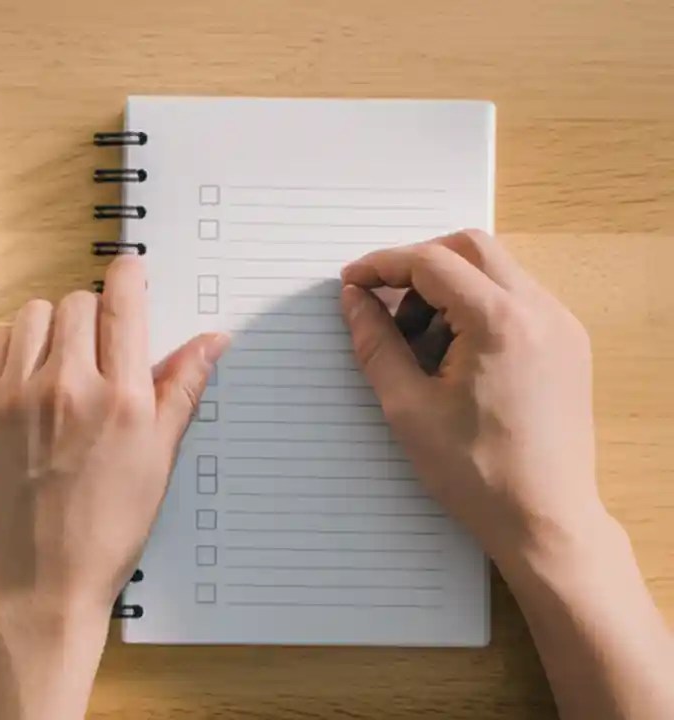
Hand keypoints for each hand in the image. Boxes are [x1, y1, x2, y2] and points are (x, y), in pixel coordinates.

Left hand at [0, 256, 229, 611]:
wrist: (43, 577)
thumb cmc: (108, 527)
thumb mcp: (159, 458)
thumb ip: (183, 388)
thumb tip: (212, 340)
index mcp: (122, 400)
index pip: (124, 305)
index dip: (129, 276)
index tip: (131, 270)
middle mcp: (69, 388)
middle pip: (79, 302)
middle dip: (95, 314)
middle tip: (100, 349)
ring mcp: (18, 395)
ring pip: (34, 313)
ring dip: (53, 325)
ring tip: (63, 361)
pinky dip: (15, 344)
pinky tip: (30, 374)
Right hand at [339, 229, 603, 567]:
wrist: (545, 518)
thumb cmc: (476, 473)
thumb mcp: (407, 407)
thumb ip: (376, 343)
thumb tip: (354, 301)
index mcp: (500, 323)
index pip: (432, 262)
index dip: (383, 265)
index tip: (352, 283)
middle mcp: (540, 312)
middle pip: (470, 248)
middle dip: (418, 265)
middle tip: (383, 301)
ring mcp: (560, 326)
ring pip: (495, 270)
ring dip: (448, 287)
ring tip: (419, 343)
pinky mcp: (567, 345)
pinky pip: (516, 300)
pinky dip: (477, 307)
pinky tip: (453, 354)